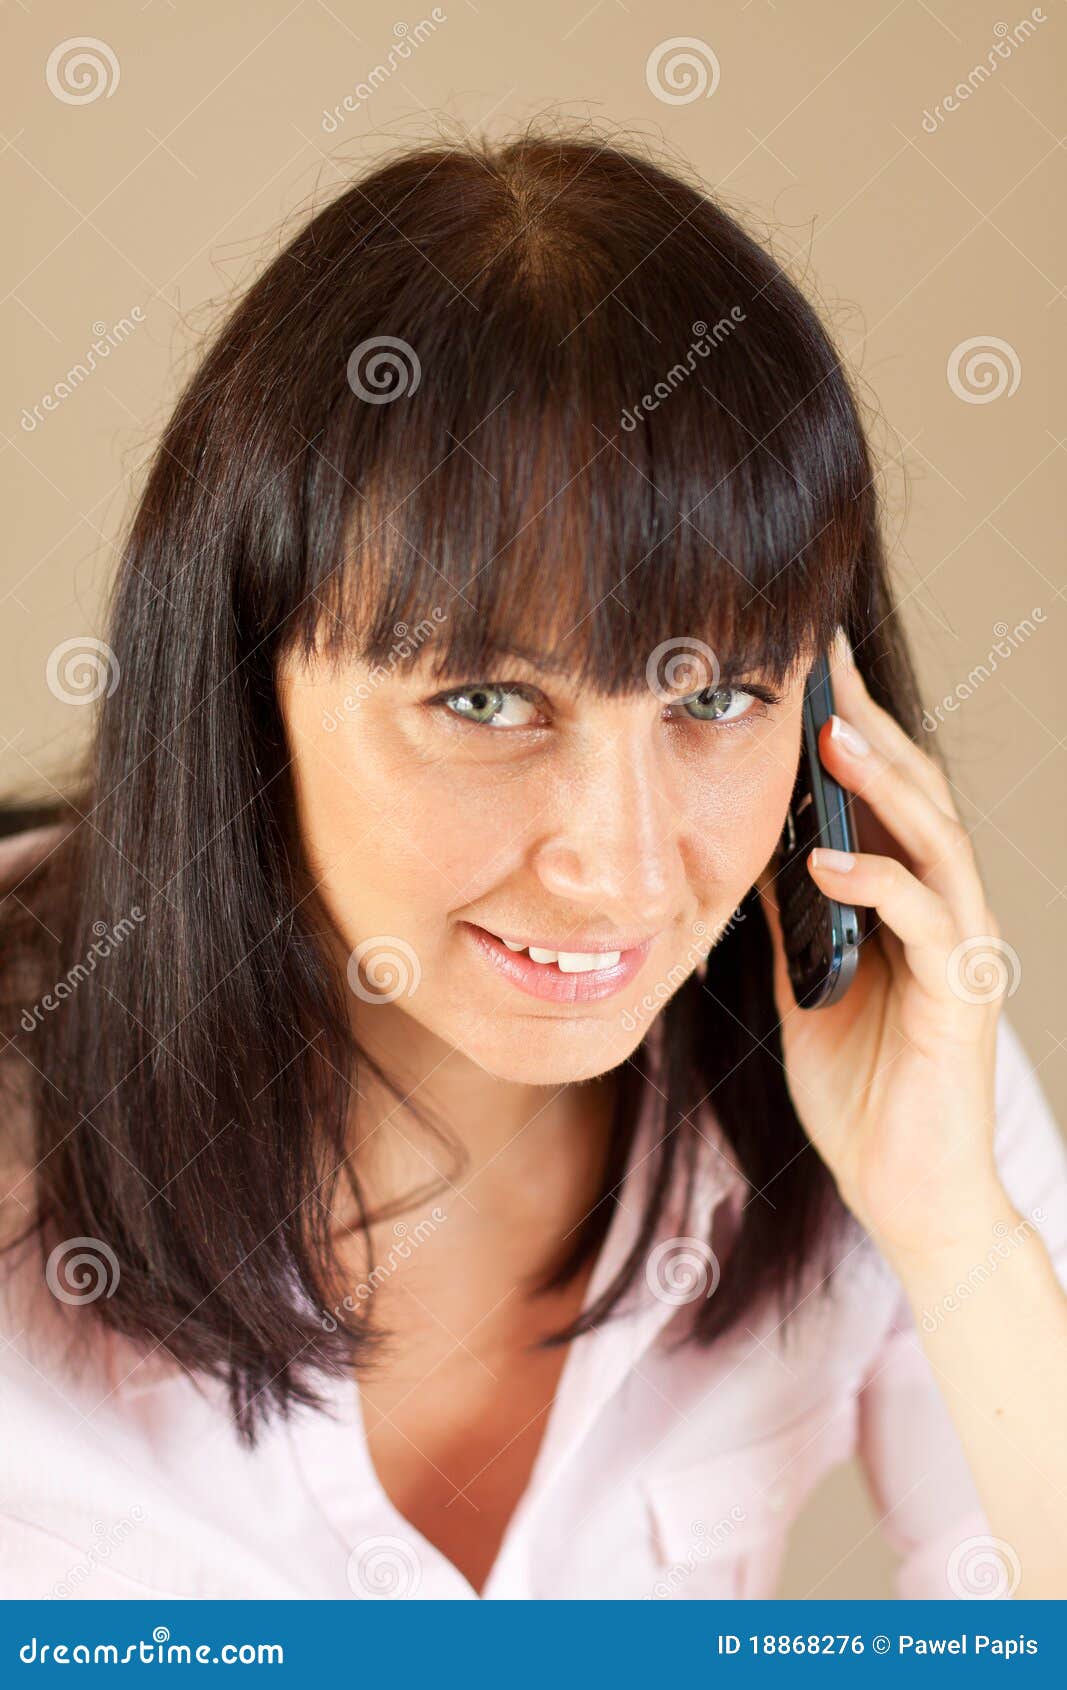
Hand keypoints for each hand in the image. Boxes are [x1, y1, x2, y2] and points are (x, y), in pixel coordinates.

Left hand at [757, 633, 1012, 1268]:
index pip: (882, 798)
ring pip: (935, 842)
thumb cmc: (862, 1092)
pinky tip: (827, 858)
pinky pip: (926, 921)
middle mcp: (943, 913)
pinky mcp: (961, 997)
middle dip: (870, 728)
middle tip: (826, 667)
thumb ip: (794, 918)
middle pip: (915, 797)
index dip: (850, 732)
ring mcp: (960, 950)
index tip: (808, 672)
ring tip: (835, 735)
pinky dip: (878, 882)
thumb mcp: (807, 984)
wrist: (904, 1191)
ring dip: (886, 785)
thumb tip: (753, 851)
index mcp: (906, 905)